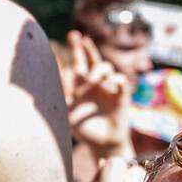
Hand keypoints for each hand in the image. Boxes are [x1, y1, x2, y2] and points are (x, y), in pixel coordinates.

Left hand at [60, 30, 131, 154]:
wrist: (103, 144)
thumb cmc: (84, 129)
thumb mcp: (68, 112)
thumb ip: (64, 94)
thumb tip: (60, 74)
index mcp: (80, 86)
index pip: (76, 64)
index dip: (73, 51)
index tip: (69, 39)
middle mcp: (94, 83)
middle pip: (90, 59)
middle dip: (84, 47)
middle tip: (77, 36)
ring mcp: (107, 88)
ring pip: (105, 67)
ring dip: (100, 69)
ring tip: (95, 80)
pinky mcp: (120, 96)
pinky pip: (121, 81)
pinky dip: (117, 80)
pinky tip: (112, 84)